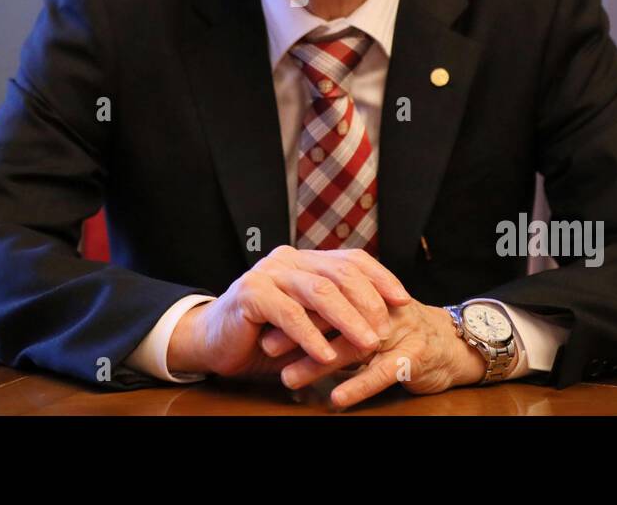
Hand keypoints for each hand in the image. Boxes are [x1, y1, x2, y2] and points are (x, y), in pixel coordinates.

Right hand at [166, 246, 412, 377]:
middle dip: (369, 301)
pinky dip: (311, 336)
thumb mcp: (307, 324)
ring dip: (347, 320)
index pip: (351, 259)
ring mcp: (268, 274)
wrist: (212, 342)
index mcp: (304, 260)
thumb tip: (381, 328)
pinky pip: (289, 314)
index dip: (380, 277)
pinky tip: (326, 356)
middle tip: (387, 328)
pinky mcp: (250, 294)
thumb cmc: (263, 336)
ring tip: (368, 343)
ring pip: (318, 290)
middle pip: (339, 272)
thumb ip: (334, 318)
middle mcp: (288, 260)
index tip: (403, 299)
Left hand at [260, 301, 486, 409]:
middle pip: (333, 316)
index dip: (292, 308)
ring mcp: (399, 328)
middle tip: (267, 347)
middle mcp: (379, 306)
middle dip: (298, 332)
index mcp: (365, 293)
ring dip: (319, 362)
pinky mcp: (416, 354)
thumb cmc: (400, 335)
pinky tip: (337, 398)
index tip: (262, 323)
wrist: (452, 346)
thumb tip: (284, 324)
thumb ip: (332, 320)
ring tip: (290, 377)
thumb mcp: (364, 321)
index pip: (323, 294)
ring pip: (353, 344)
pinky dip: (358, 385)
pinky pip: (382, 370)